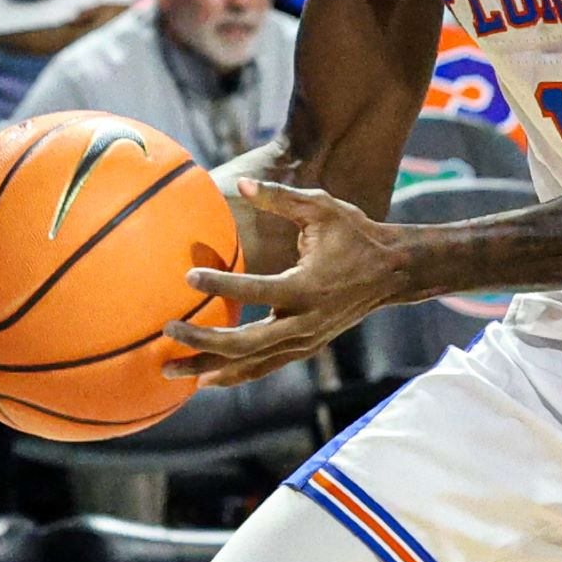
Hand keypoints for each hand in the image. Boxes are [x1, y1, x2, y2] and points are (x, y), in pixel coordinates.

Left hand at [160, 181, 409, 385]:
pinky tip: (206, 377)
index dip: (220, 284)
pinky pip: (264, 367)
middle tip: (168, 333)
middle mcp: (304, 321)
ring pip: (251, 365)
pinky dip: (234, 374)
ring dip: (210, 369)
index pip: (254, 289)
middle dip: (203, 342)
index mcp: (306, 286)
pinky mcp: (306, 349)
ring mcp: (306, 341)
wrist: (392, 272)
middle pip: (245, 343)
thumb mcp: (321, 208)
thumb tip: (242, 183)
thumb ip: (279, 198)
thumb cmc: (355, 234)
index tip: (189, 276)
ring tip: (171, 371)